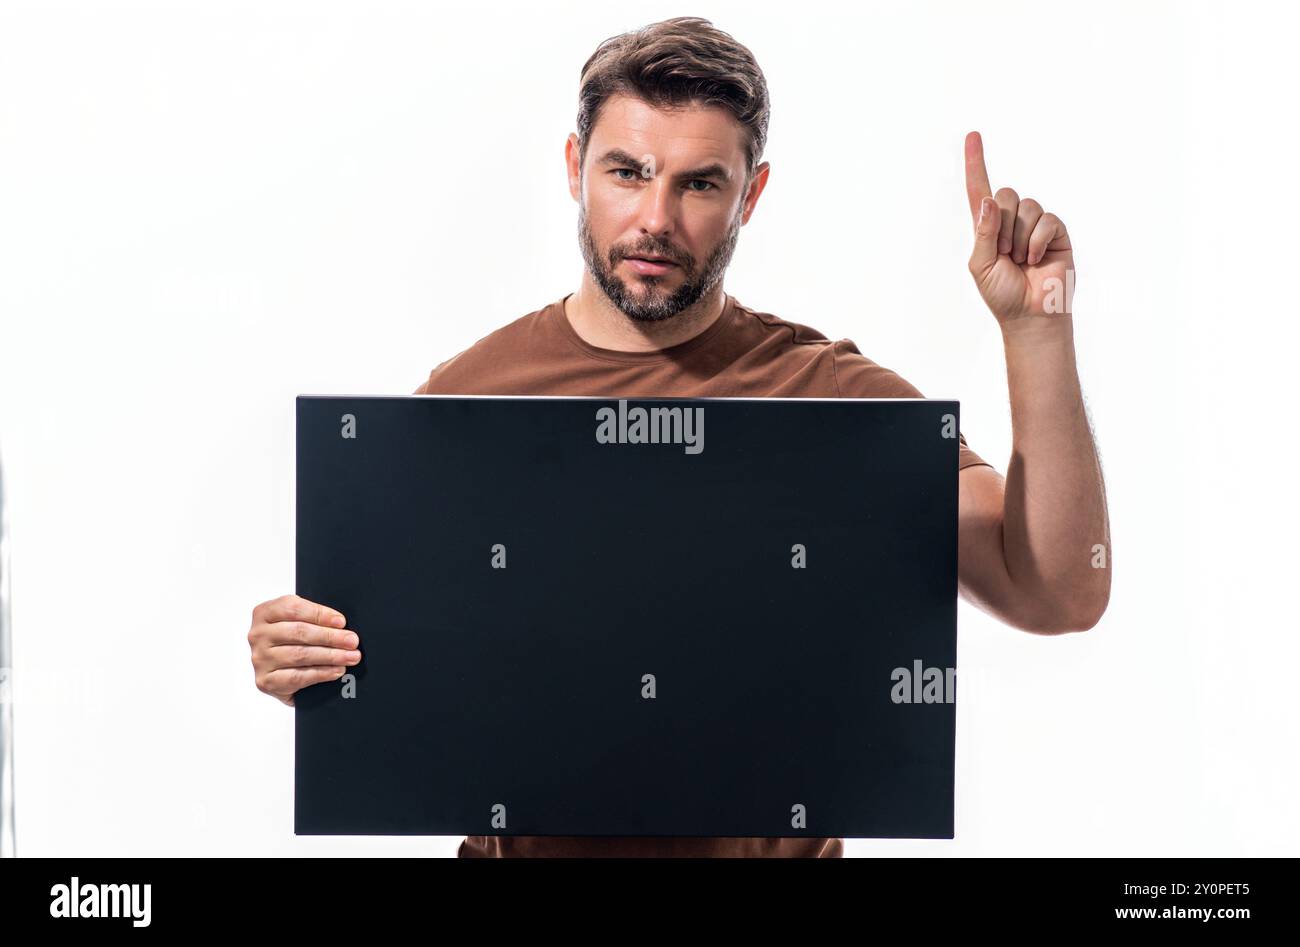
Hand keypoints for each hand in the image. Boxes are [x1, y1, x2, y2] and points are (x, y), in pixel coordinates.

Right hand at [248, 594, 361, 706]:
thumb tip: (342, 624)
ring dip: (331, 656)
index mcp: (264, 613)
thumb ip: (314, 619)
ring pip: (300, 655)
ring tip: (350, 656)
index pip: (293, 608)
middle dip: (330, 637)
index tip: (342, 621)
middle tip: (352, 641)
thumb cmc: (294, 642)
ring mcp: (259, 659)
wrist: (281, 675)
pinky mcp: (265, 681)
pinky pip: (297, 677)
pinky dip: (321, 673)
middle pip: (299, 632)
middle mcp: (257, 635)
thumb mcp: (299, 622)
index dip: (319, 614)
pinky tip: (337, 671)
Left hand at [964, 130, 1074, 327]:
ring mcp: (1035, 224)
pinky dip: (1036, 240)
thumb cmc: (1002, 294)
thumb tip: (990, 199)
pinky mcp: (1056, 231)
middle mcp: (1011, 221)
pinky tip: (1036, 259)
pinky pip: (1045, 219)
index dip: (976, 162)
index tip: (972, 135)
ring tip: (1021, 260)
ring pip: (1025, 206)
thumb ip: (983, 232)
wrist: (1031, 315)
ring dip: (1019, 237)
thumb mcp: (981, 264)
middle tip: (1006, 254)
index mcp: (988, 227)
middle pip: (1004, 194)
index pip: (980, 189)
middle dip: (1001, 224)